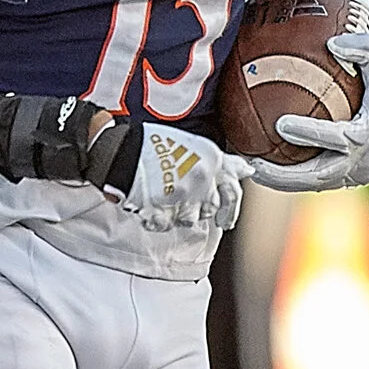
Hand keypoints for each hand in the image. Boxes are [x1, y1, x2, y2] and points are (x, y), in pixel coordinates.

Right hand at [117, 126, 252, 231]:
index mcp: (212, 163)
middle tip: (180, 199)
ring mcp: (184, 198)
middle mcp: (203, 181)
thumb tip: (246, 170)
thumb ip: (221, 162)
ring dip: (176, 212)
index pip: (233, 194)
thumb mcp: (195, 145)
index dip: (231, 210)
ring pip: (188, 220)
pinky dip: (157, 217)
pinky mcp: (165, 212)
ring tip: (161, 195)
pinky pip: (166, 225)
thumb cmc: (154, 143)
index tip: (225, 222)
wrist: (122, 150)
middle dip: (196, 207)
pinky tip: (148, 201)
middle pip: (209, 210)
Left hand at [247, 33, 368, 192]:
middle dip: (285, 175)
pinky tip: (270, 169)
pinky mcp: (355, 180)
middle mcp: (364, 160)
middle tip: (254, 164)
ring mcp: (359, 174)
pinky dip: (296, 178)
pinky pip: (321, 182)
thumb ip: (363, 48)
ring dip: (284, 181)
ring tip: (253, 170)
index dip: (308, 132)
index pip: (336, 137)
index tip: (279, 124)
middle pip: (319, 175)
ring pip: (316, 184)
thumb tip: (332, 43)